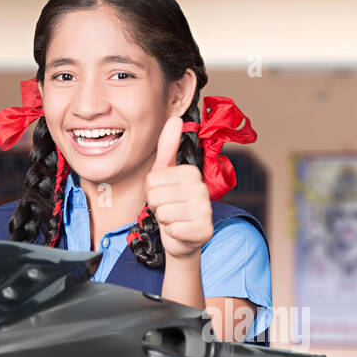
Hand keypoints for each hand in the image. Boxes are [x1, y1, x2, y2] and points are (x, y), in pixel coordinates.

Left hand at [145, 114, 211, 260]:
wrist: (182, 238)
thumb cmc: (171, 204)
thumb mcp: (164, 174)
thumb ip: (167, 147)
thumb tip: (175, 119)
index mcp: (192, 173)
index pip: (152, 181)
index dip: (151, 192)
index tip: (164, 196)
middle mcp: (202, 189)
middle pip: (156, 196)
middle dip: (156, 206)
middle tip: (168, 209)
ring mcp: (205, 210)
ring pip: (164, 213)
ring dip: (164, 220)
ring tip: (174, 219)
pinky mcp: (204, 230)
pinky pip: (173, 230)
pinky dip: (172, 234)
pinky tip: (180, 231)